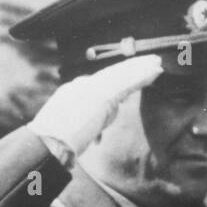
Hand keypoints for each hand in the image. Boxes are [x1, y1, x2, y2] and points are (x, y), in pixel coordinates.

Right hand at [28, 54, 163, 158]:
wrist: (49, 140)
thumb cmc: (53, 143)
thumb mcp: (64, 133)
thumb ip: (80, 131)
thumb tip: (92, 139)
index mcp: (73, 93)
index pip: (99, 84)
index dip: (117, 79)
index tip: (130, 76)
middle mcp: (84, 87)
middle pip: (113, 75)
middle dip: (131, 69)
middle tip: (148, 63)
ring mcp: (93, 89)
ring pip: (122, 75)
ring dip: (141, 69)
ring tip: (157, 63)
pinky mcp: (104, 95)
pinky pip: (128, 83)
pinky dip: (143, 77)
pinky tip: (156, 71)